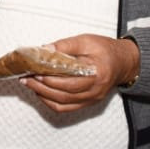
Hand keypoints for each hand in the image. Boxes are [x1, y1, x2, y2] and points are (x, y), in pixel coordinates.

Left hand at [21, 34, 138, 112]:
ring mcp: (92, 98)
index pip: (70, 80)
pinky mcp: (88, 102)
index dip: (50, 78)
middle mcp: (95, 89)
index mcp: (96, 72)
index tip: (34, 72)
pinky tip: (41, 93)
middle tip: (26, 78)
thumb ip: (65, 45)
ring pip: (63, 103)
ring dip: (43, 95)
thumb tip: (45, 49)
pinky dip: (51, 102)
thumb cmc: (105, 49)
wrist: (123, 62)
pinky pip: (67, 108)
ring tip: (29, 84)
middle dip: (41, 87)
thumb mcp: (86, 40)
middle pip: (64, 94)